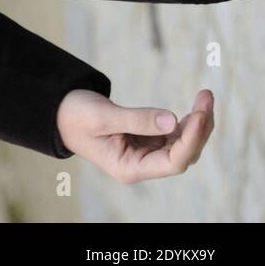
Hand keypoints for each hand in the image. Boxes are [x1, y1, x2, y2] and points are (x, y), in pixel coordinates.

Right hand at [56, 88, 213, 182]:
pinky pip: (174, 136)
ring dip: (197, 124)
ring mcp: (145, 154)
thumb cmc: (74, 116)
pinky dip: (187, 123)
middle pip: (183, 155)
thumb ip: (137, 119)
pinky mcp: (146, 141)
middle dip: (199, 128)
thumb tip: (174, 121)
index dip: (190, 140)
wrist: (59, 112)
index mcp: (129, 168)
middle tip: (206, 97)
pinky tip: (194, 108)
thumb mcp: (101, 116)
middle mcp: (141, 165)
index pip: (172, 162)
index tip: (199, 114)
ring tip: (204, 98)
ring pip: (182, 146)